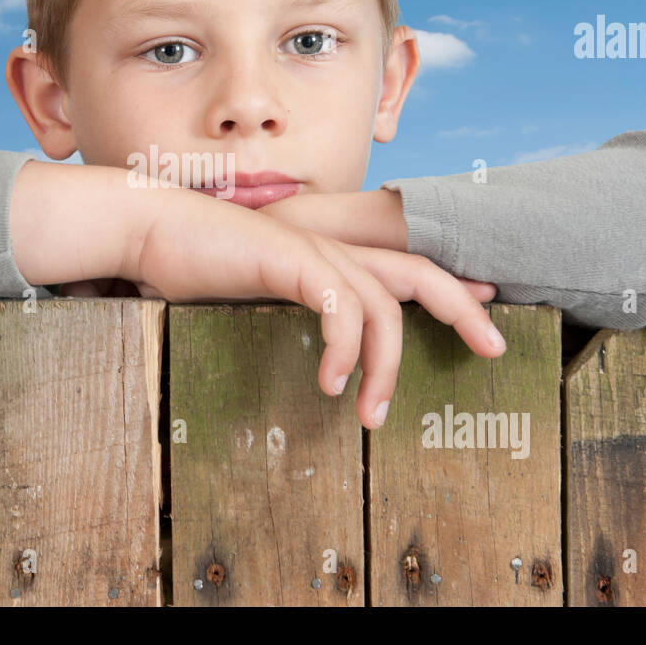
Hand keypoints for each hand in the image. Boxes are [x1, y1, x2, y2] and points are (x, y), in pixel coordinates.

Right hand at [119, 188, 505, 428]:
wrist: (149, 228)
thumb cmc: (193, 263)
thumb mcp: (251, 292)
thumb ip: (285, 307)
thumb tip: (306, 350)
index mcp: (327, 255)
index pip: (403, 267)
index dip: (450, 287)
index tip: (485, 307)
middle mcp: (330, 248)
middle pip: (418, 275)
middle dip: (463, 310)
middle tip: (496, 348)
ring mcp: (311, 250)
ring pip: (382, 306)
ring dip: (386, 367)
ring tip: (372, 416)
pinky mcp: (289, 258)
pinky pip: (338, 306)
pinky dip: (343, 349)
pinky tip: (329, 383)